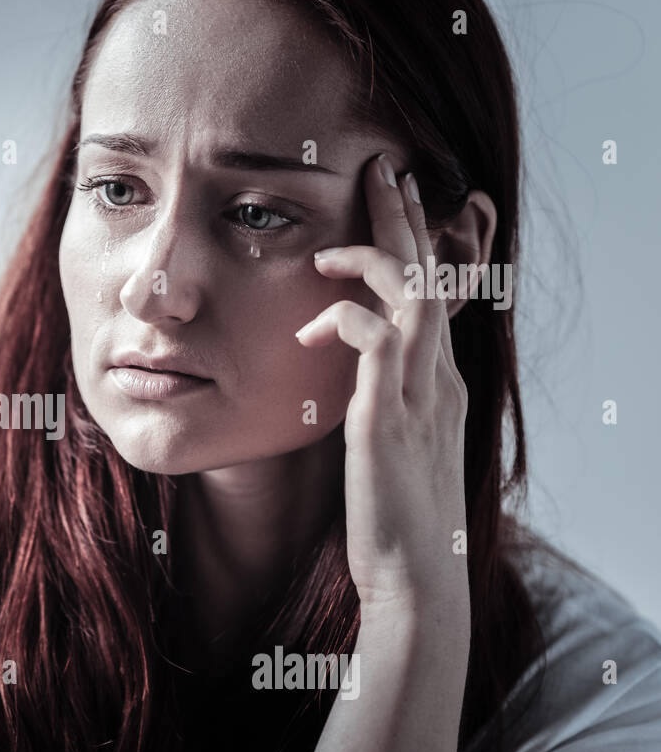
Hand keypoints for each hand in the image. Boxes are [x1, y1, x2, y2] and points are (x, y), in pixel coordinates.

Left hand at [296, 153, 469, 615]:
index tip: (394, 204)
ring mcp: (419, 398)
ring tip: (337, 233)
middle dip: (406, 220)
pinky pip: (376, 341)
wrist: (415, 581)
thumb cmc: (394, 523)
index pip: (433, 296)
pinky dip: (344, 316)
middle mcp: (437, 382)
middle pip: (431, 278)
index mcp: (438, 386)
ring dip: (378, 251)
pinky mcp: (387, 420)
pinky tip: (312, 320)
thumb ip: (377, 407)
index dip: (415, 246)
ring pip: (413, 295)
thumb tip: (351, 381)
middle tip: (384, 170)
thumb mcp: (389, 450)